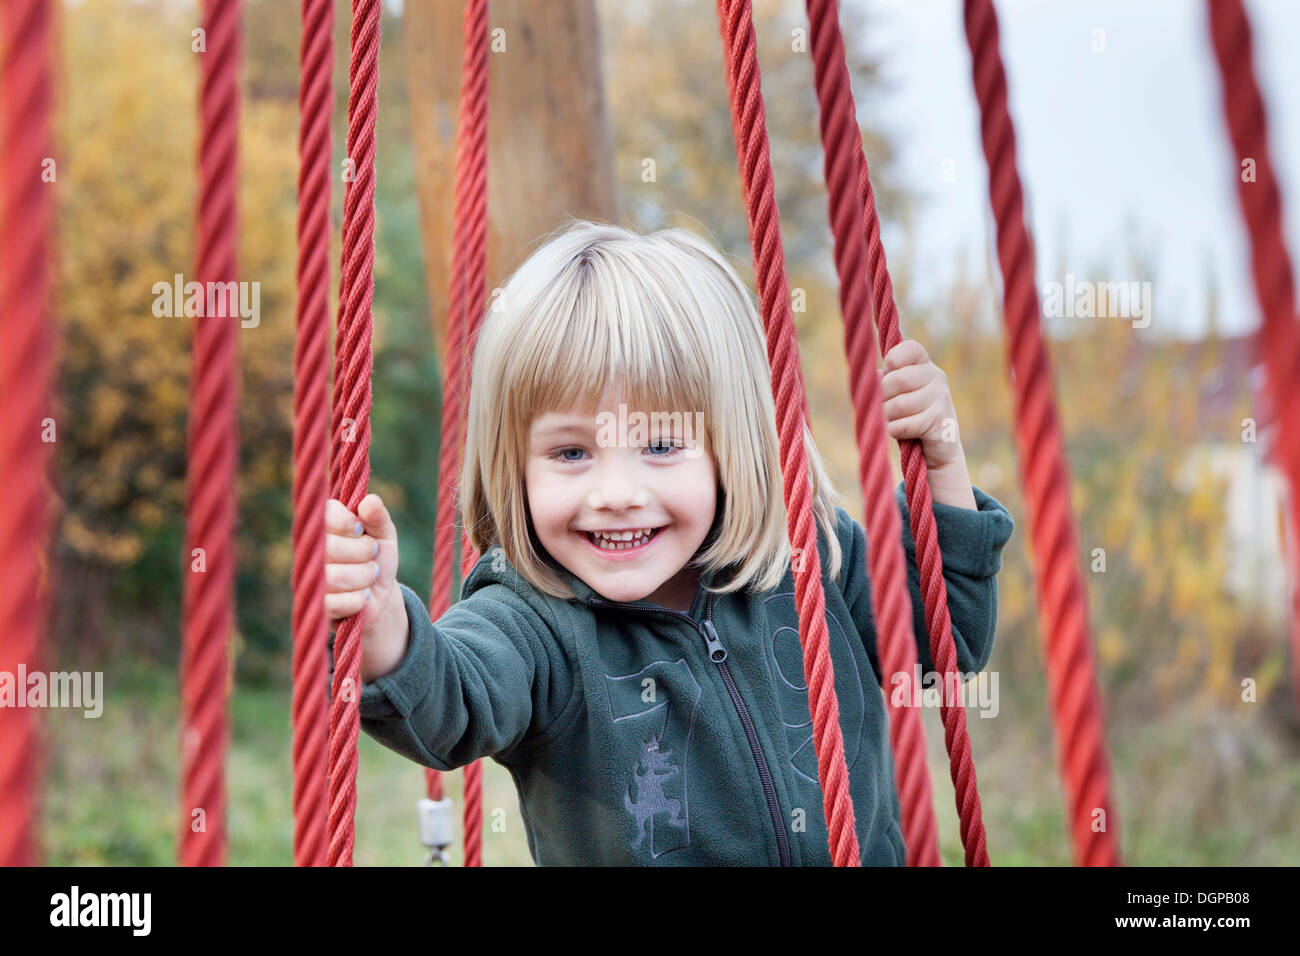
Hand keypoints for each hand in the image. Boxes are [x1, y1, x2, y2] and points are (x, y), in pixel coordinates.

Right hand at [325, 493, 409, 681]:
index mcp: (324, 526)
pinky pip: (336, 603)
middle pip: (331, 548)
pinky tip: (362, 596)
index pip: (325, 514)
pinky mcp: (317, 606)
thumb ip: (378, 517)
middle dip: (363, 552)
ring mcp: (311, 579)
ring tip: (370, 574)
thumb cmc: (377, 557)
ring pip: (334, 578)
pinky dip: (358, 600)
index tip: (360, 529)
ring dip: (364, 577)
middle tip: (372, 554)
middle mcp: (310, 551)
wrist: (379, 594)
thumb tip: (370, 501)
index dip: (347, 523)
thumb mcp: (384, 534)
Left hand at [879, 339, 963, 470]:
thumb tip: (876, 375)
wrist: (937, 446)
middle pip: (897, 380)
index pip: (910, 348)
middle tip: (883, 407)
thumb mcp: (897, 394)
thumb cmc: (910, 416)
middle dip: (882, 397)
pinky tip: (895, 431)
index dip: (893, 360)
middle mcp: (937, 376)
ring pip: (899, 405)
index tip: (888, 374)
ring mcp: (941, 397)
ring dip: (886, 416)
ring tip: (890, 421)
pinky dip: (893, 430)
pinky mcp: (940, 421)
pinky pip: (904, 425)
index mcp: (925, 365)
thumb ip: (886, 381)